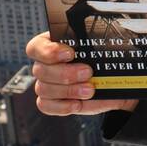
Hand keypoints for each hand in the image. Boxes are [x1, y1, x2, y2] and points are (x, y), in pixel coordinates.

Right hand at [26, 31, 140, 115]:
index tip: (70, 53)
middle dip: (65, 73)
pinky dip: (63, 106)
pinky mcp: (50, 102)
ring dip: (68, 91)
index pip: (36, 47)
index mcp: (51, 44)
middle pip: (40, 70)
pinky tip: (78, 103)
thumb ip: (98, 41)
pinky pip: (46, 106)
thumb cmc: (102, 57)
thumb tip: (105, 39)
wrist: (110, 80)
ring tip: (89, 90)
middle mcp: (44, 65)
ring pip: (43, 89)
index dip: (49, 51)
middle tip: (87, 72)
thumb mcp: (103, 46)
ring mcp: (45, 84)